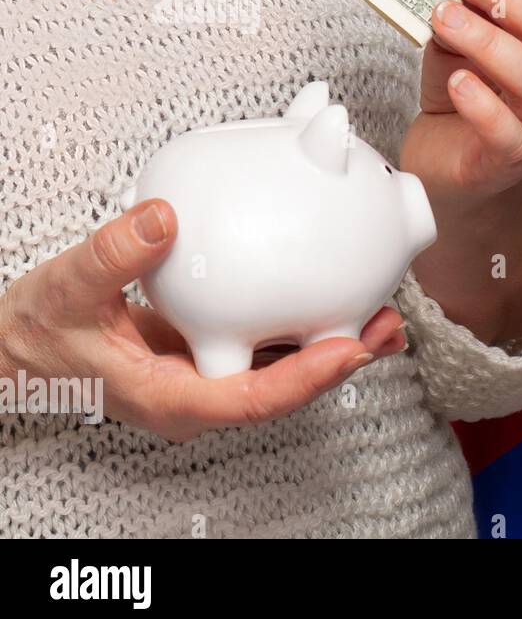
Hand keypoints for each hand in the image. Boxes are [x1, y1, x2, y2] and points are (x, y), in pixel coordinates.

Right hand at [0, 200, 406, 441]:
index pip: (251, 400)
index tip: (350, 350)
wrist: (22, 347)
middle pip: (286, 389)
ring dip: (337, 345)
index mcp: (170, 398)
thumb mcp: (65, 290)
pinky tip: (338, 296)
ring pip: (285, 370)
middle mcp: (200, 396)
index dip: (305, 379)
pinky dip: (307, 325)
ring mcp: (210, 377)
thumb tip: (163, 218)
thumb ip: (110, 257)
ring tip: (386, 313)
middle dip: (342, 361)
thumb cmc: (41, 330)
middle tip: (388, 325)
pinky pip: (270, 346)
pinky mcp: (214, 354)